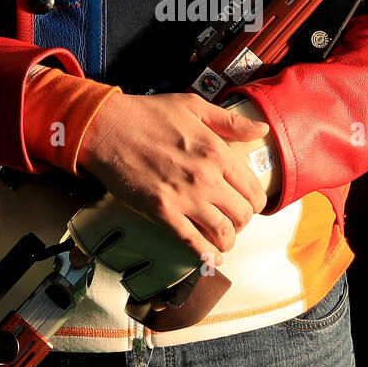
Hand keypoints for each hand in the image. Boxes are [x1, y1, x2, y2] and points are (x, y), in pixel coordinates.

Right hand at [77, 92, 270, 271]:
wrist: (106, 128)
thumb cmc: (147, 115)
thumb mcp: (193, 107)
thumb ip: (230, 121)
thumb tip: (261, 129)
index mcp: (217, 152)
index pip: (253, 189)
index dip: (255, 202)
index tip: (247, 203)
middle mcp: (206, 177)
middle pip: (242, 215)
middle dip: (242, 222)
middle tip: (232, 221)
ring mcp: (184, 197)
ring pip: (223, 233)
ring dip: (227, 241)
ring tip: (222, 240)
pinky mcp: (162, 212)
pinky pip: (193, 243)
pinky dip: (207, 256)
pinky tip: (211, 259)